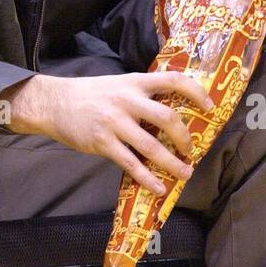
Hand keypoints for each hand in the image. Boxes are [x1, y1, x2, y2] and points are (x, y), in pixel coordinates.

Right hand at [6, 73, 213, 195]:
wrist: (55, 102)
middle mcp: (127, 100)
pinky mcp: (103, 142)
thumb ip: (141, 95)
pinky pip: (130, 163)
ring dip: (172, 163)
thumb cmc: (91, 94)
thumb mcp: (118, 84)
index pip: (173, 80)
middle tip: (192, 150)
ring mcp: (115, 122)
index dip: (196, 92)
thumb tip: (171, 113)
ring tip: (185, 173)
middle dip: (185, 137)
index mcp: (135, 82)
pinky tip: (157, 187)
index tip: (210, 106)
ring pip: (151, 145)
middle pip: (167, 117)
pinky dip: (147, 178)